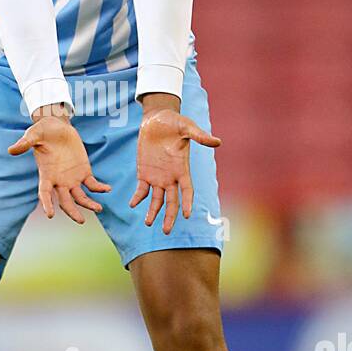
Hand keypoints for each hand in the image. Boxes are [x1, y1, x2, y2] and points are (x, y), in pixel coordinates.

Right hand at [9, 113, 109, 223]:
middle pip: (65, 201)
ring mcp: (72, 178)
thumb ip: (25, 143)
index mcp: (46, 175)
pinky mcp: (84, 171)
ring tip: (99, 209)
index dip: (47, 204)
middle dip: (72, 212)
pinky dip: (99, 188)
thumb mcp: (33, 134)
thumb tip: (11, 150)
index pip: (45, 194)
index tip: (50, 215)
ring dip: (89, 204)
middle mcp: (59, 181)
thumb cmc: (43, 131)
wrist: (57, 126)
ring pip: (80, 197)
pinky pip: (92, 184)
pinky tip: (107, 189)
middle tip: (81, 221)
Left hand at [130, 101, 220, 233]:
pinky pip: (141, 189)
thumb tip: (218, 142)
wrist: (157, 118)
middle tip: (166, 231)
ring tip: (147, 223)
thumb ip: (200, 136)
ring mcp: (157, 176)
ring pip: (156, 200)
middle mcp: (171, 177)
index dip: (188, 203)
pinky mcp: (144, 172)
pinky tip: (133, 205)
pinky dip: (138, 197)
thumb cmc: (175, 122)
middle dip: (169, 216)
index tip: (187, 215)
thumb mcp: (187, 127)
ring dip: (153, 212)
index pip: (187, 190)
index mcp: (182, 169)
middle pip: (171, 201)